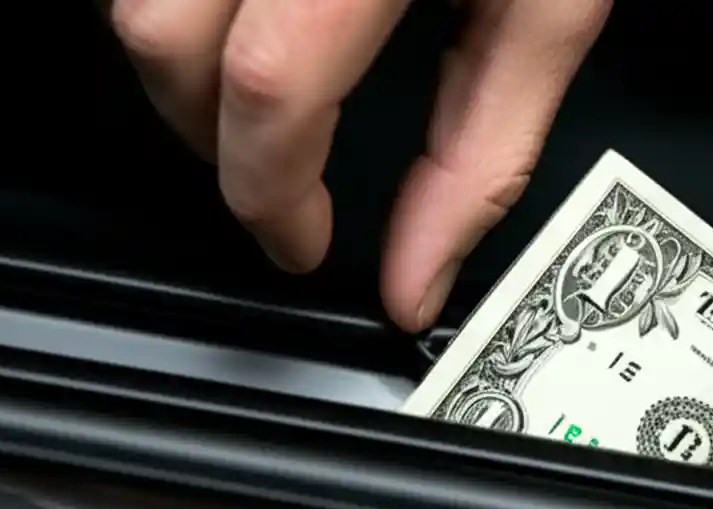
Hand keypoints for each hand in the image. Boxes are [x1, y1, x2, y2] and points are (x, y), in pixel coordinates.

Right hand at [108, 0, 609, 330]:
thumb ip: (484, 151)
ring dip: (178, 56)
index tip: (298, 238)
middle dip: (206, 134)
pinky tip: (240, 12)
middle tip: (273, 175)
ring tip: (257, 89)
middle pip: (162, 30)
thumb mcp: (550, 8)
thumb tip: (420, 278)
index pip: (272, 84)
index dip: (269, 193)